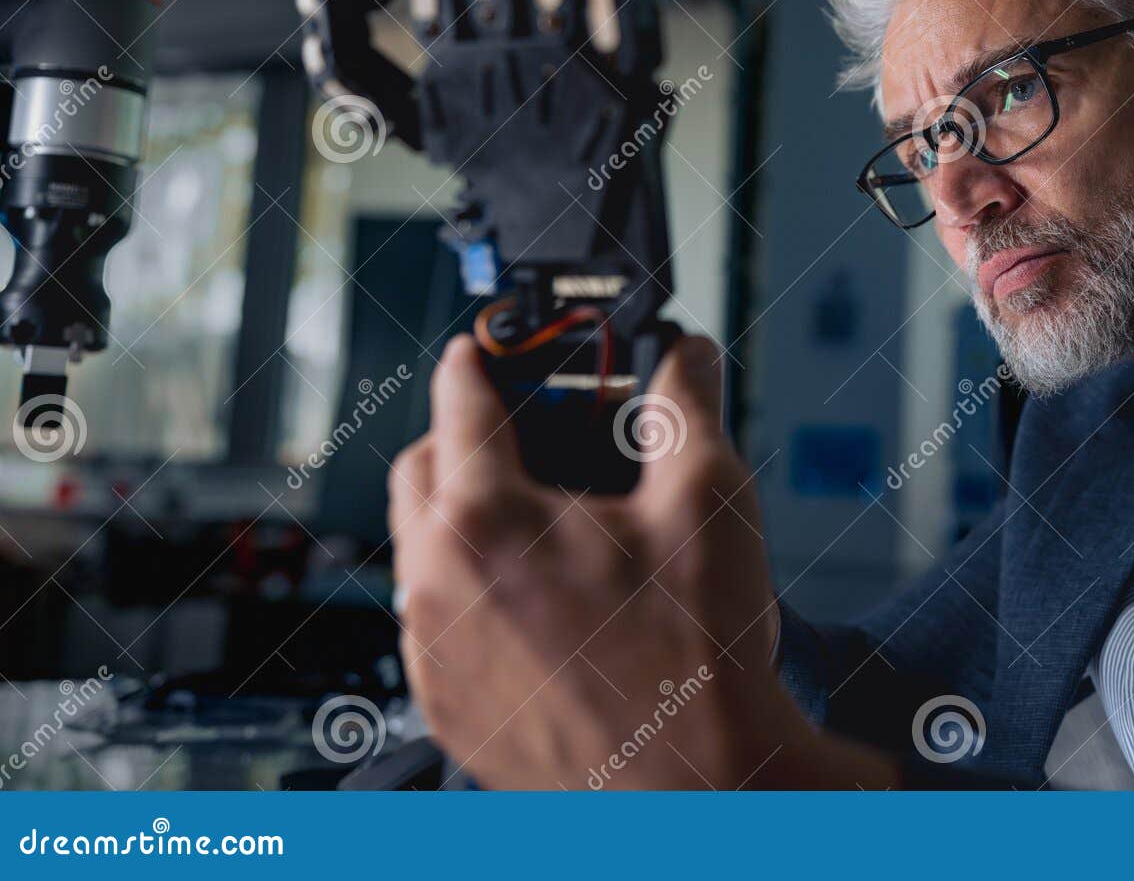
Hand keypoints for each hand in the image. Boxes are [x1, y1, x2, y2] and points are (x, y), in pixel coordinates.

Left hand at [388, 333, 895, 788]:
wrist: (698, 790)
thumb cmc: (696, 657)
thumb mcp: (708, 498)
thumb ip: (685, 403)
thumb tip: (686, 356)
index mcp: (485, 517)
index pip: (458, 397)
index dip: (485, 357)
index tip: (491, 347)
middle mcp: (436, 582)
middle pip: (421, 468)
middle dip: (465, 437)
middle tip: (529, 437)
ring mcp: (432, 651)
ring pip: (423, 549)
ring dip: (467, 517)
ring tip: (550, 528)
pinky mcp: (445, 703)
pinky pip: (435, 619)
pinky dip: (471, 590)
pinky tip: (544, 600)